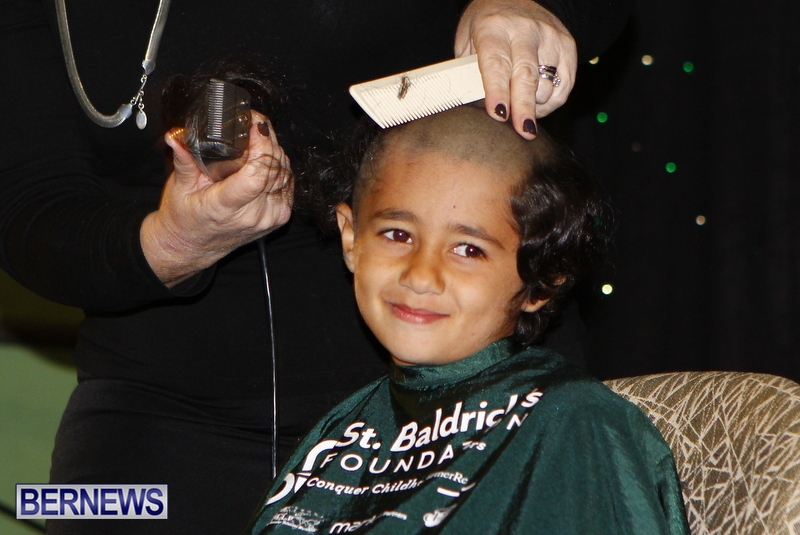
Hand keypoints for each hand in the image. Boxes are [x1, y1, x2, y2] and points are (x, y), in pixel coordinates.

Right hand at [141, 111, 292, 286]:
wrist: (194, 246)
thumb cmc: (185, 218)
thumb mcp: (179, 187)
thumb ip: (184, 160)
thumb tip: (175, 136)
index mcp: (227, 207)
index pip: (258, 173)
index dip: (261, 144)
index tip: (252, 125)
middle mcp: (254, 214)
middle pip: (275, 168)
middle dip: (267, 140)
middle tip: (252, 124)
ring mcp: (269, 217)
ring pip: (285, 173)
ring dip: (274, 152)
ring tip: (256, 139)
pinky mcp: (279, 217)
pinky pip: (287, 183)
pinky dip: (279, 167)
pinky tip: (264, 159)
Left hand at [455, 0, 576, 138]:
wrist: (514, 0)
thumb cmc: (487, 29)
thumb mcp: (468, 44)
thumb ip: (471, 74)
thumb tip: (476, 110)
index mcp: (494, 27)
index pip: (496, 63)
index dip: (498, 91)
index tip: (499, 114)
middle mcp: (525, 29)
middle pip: (526, 75)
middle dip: (524, 107)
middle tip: (524, 132)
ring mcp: (550, 37)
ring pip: (547, 85)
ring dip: (534, 106)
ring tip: (520, 106)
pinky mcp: (568, 46)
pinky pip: (563, 87)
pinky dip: (550, 102)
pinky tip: (537, 101)